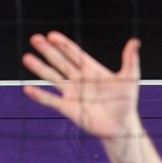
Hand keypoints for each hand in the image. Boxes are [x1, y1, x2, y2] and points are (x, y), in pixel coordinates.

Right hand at [22, 32, 142, 140]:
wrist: (121, 127)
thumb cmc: (126, 102)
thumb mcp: (130, 78)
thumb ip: (130, 60)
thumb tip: (135, 41)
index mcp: (90, 69)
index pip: (74, 53)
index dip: (63, 44)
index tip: (51, 35)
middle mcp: (78, 79)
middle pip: (60, 61)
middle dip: (47, 50)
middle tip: (35, 38)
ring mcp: (72, 93)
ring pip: (52, 77)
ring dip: (40, 68)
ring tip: (26, 57)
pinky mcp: (68, 108)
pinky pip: (51, 100)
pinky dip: (39, 95)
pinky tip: (28, 88)